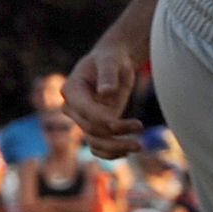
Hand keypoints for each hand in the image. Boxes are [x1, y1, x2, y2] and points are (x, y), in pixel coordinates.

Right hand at [66, 32, 146, 157]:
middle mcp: (73, 107)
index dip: (103, 119)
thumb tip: (105, 92)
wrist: (112, 64)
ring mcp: (82, 119)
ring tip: (139, 145)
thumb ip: (107, 74)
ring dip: (115, 147)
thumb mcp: (111, 60)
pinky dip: (111, 152)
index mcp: (72, 89)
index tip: (124, 123)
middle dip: (115, 132)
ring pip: (94, 142)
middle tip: (140, 126)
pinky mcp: (93, 127)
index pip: (85, 110)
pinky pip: (97, 146)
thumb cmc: (110, 58)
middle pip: (91, 128)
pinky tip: (128, 150)